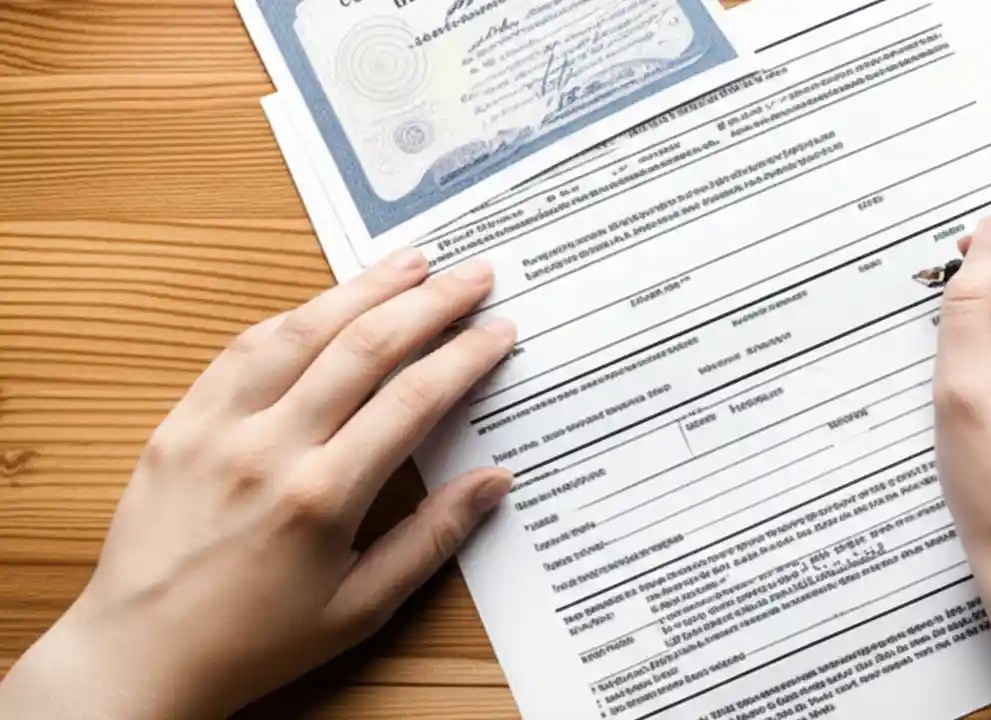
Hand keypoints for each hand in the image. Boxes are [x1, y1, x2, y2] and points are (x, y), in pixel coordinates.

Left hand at [0, 250, 515, 718]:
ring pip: (301, 330)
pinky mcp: (180, 423)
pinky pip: (242, 350)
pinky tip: (327, 302)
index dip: (465, 356)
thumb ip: (433, 538)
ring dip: (362, 288)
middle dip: (430, 302)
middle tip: (473, 275)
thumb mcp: (361, 607)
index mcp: (322, 497)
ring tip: (411, 262)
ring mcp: (216, 428)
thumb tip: (495, 482)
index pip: (414, 399)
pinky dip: (293, 316)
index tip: (498, 331)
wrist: (142, 655)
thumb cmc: (256, 641)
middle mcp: (269, 449)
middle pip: (365, 346)